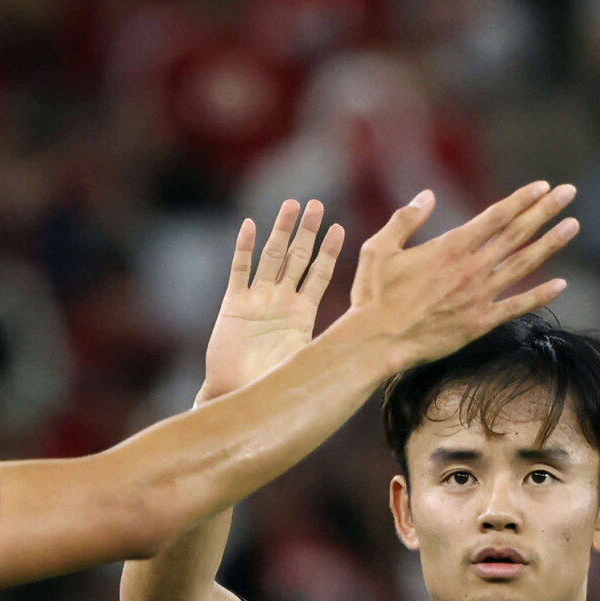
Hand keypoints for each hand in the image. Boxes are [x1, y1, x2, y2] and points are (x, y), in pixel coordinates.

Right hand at [203, 198, 345, 402]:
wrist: (238, 395)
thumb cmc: (274, 385)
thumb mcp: (307, 362)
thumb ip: (328, 350)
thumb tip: (365, 352)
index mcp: (302, 313)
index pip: (318, 275)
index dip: (328, 252)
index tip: (338, 229)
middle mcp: (281, 301)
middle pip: (296, 258)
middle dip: (306, 232)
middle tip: (316, 205)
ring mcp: (258, 299)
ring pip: (271, 256)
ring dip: (280, 231)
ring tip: (291, 205)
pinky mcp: (234, 304)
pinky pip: (240, 270)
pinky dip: (244, 248)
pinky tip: (250, 225)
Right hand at [340, 180, 580, 372]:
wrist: (377, 342)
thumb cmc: (373, 296)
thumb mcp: (379, 248)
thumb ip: (405, 219)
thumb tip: (426, 195)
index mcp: (450, 246)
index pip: (496, 216)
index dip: (522, 199)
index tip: (543, 186)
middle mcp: (471, 267)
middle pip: (517, 233)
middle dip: (545, 210)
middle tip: (569, 193)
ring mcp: (479, 296)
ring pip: (524, 265)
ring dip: (550, 243)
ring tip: (573, 225)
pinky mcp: (480, 323)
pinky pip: (517, 307)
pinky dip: (540, 295)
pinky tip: (561, 284)